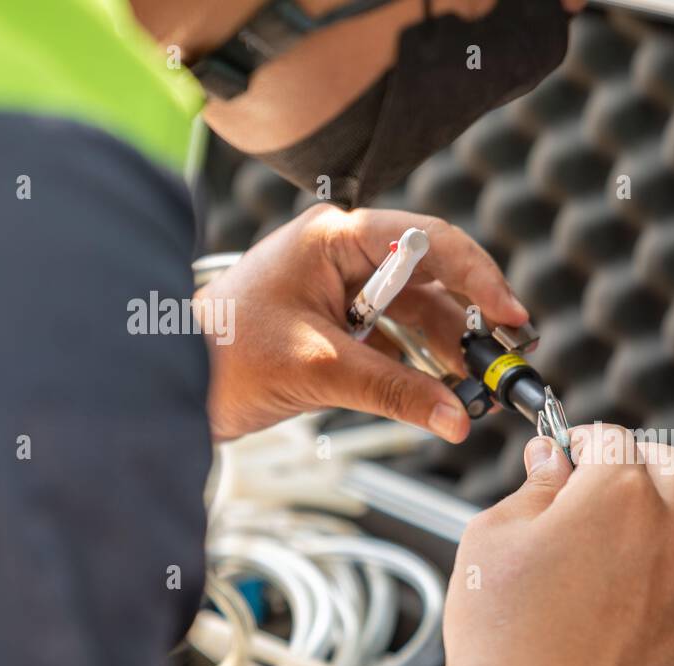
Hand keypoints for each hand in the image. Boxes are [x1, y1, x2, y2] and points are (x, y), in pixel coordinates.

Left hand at [196, 204, 527, 441]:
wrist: (163, 381)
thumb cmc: (219, 353)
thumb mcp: (320, 370)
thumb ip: (395, 392)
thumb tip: (457, 417)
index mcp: (335, 239)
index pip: (427, 242)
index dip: (478, 277)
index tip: (511, 315)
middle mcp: (342, 256)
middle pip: (430, 280)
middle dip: (468, 322)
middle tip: (501, 360)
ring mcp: (340, 292)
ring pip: (416, 316)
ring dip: (446, 352)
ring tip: (475, 387)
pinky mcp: (336, 327)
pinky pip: (394, 342)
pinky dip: (418, 369)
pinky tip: (439, 395)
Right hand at [441, 425, 673, 665]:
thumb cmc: (502, 633)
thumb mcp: (494, 536)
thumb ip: (533, 488)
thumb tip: (551, 461)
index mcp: (618, 493)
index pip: (613, 439)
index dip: (583, 441)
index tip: (568, 456)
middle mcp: (671, 531)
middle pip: (672, 469)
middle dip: (635, 466)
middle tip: (599, 488)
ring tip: (644, 531)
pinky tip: (640, 601)